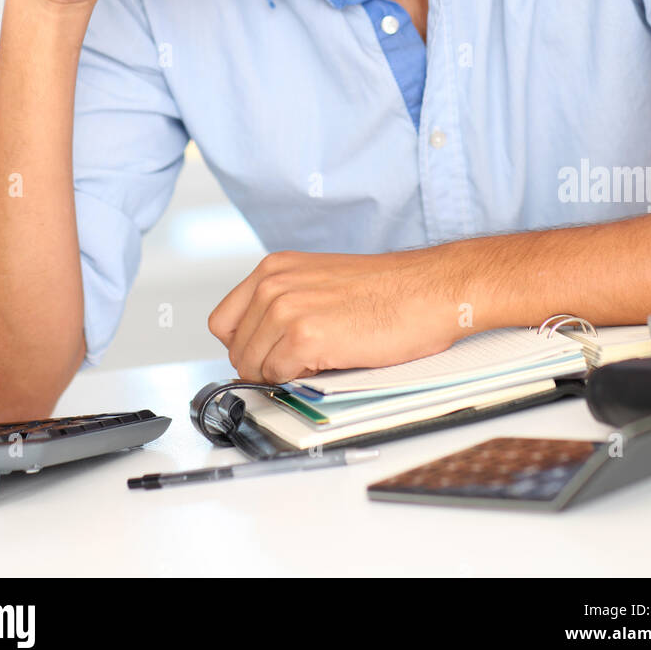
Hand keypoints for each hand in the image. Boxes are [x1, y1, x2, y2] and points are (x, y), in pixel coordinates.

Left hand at [207, 248, 465, 382]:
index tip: (266, 354)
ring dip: (283, 374)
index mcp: (274, 269)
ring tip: (321, 359)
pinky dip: (300, 380)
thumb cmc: (386, 291)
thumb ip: (283, 304)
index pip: (223, 322)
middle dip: (263, 364)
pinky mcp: (305, 337)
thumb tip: (259, 346)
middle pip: (236, 349)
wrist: (428, 291)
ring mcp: (286, 309)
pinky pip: (279, 378)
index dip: (245, 344)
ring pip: (253, 367)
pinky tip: (329, 362)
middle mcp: (273, 284)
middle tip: (302, 362)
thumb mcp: (318, 282)